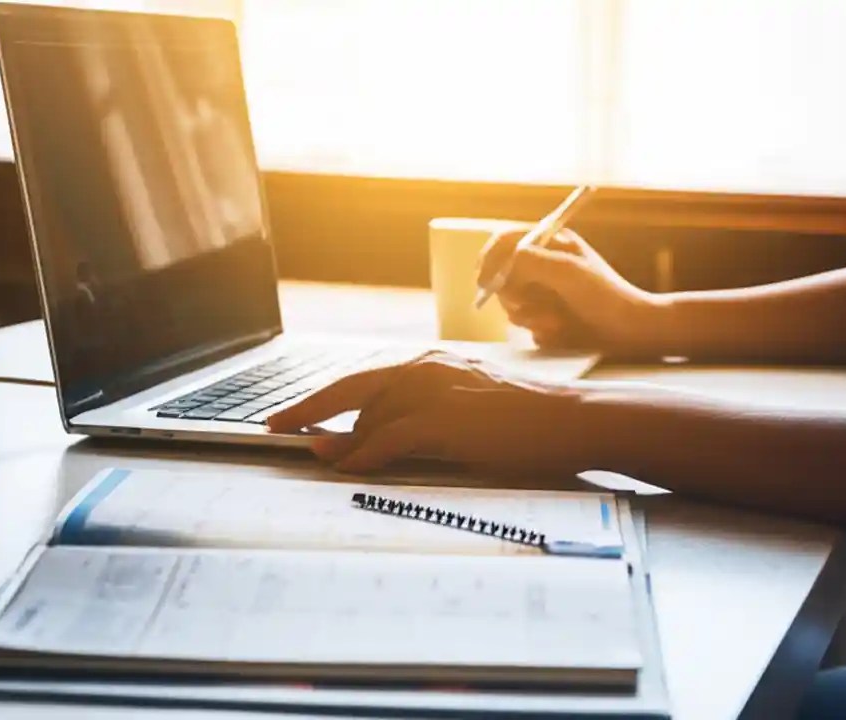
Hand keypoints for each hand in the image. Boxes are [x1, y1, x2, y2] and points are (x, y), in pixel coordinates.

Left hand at [266, 350, 595, 475]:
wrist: (568, 419)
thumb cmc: (527, 420)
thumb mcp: (468, 409)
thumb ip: (422, 418)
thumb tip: (376, 439)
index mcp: (430, 362)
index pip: (364, 379)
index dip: (322, 396)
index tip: (293, 412)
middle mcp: (424, 367)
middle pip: (352, 391)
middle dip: (311, 411)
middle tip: (277, 428)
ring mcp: (432, 390)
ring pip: (367, 419)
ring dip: (341, 444)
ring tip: (318, 460)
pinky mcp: (441, 418)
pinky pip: (385, 440)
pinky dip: (362, 456)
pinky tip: (347, 469)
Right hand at [478, 227, 665, 353]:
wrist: (630, 331)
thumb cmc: (605, 295)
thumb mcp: (568, 272)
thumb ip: (532, 261)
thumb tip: (505, 261)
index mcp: (550, 243)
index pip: (506, 240)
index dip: (490, 257)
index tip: (484, 279)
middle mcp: (544, 265)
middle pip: (502, 275)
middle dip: (511, 294)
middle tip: (524, 306)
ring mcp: (544, 292)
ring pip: (511, 304)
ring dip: (529, 315)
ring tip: (556, 321)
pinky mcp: (547, 316)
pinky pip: (526, 323)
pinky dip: (539, 328)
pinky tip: (561, 330)